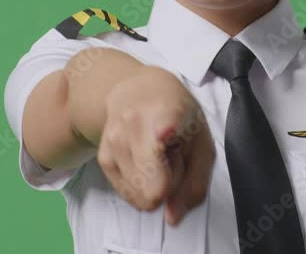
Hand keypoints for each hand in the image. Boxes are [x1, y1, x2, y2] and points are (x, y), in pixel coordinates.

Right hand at [97, 66, 215, 225]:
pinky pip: (129, 194)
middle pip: (154, 191)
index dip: (167, 152)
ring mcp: (113, 143)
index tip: (165, 134)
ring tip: (159, 153)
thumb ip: (195, 183)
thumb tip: (172, 216)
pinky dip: (141, 183)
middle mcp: (132, 127)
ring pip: (142, 196)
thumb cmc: (178, 113)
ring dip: (155, 182)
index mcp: (163, 114)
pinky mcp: (103, 158)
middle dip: (170, 183)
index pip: (159, 142)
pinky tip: (145, 158)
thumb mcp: (202, 141)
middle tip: (173, 156)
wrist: (139, 89)